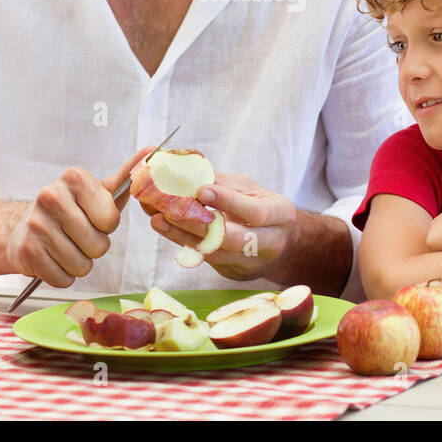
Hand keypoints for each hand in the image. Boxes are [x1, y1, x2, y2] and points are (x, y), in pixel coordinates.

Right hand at [6, 146, 153, 286]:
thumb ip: (126, 176)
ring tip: (66, 247)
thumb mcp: (98, 192)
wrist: (26, 228)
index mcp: (74, 178)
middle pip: (98, 246)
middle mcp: (51, 196)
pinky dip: (62, 275)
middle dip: (94, 247)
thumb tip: (151, 152)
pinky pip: (63, 279)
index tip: (93, 217)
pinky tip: (52, 258)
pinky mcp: (25, 252)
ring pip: (81, 266)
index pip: (110, 219)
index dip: (106, 225)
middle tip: (79, 235)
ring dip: (79, 263)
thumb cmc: (72, 211)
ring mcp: (36, 224)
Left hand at [147, 171, 297, 280]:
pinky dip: (184, 243)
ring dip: (182, 236)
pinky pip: (206, 259)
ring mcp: (251, 263)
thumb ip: (222, 183)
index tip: (201, 190)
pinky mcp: (233, 272)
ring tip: (158, 219)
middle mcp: (269, 243)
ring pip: (214, 253)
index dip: (228, 201)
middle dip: (198, 225)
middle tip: (169, 209)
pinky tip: (166, 229)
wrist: (283, 245)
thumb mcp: (251, 189)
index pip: (254, 212)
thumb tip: (187, 169)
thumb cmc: (263, 207)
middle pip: (232, 239)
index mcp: (279, 215)